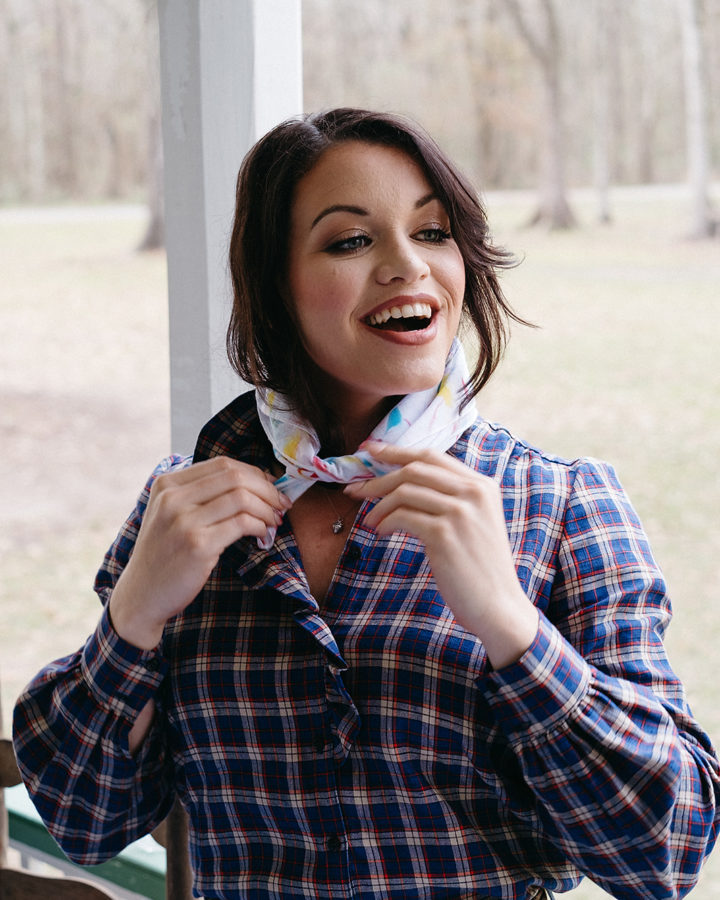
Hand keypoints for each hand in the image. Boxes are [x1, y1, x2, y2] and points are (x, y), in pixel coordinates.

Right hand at [109, 457, 291, 649]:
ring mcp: (184, 521)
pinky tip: (263, 534)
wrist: (142, 594)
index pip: (222, 464)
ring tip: (275, 520)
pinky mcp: (197, 545)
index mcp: (167, 484)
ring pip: (242, 498)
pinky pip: (242, 524)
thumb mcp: (171, 514)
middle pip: (235, 477)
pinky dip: (260, 526)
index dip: (254, 473)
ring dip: (267, 508)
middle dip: (267, 489)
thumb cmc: (165, 554)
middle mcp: (173, 498)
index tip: (272, 486)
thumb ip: (201, 494)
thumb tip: (253, 481)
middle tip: (282, 503)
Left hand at [344, 442, 537, 668]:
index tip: (369, 451)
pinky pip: (402, 517)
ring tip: (371, 521)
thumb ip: (451, 498)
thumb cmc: (480, 567)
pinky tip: (380, 532)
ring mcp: (460, 512)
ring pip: (404, 491)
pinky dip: (385, 523)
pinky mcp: (444, 534)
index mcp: (482, 485)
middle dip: (378, 477)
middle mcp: (474, 492)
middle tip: (356, 489)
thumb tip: (402, 483)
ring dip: (379, 505)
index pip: (431, 456)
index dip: (396, 451)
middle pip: (414, 469)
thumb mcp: (475, 522)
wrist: (499, 605)